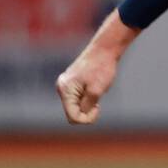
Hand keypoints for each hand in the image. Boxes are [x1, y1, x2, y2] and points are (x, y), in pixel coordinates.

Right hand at [55, 10, 137, 124]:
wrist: (104, 49)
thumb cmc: (101, 68)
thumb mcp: (96, 91)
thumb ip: (87, 107)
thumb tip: (80, 117)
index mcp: (65, 90)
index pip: (72, 117)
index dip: (86, 118)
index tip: (97, 107)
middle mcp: (62, 88)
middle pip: (72, 113)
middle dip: (86, 112)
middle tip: (98, 102)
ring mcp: (66, 85)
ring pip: (75, 106)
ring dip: (87, 104)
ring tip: (97, 92)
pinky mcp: (71, 83)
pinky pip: (78, 99)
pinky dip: (87, 98)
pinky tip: (94, 88)